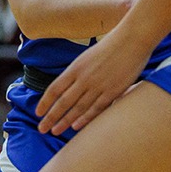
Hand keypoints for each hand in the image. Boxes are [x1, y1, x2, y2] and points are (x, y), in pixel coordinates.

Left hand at [36, 29, 151, 134]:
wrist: (132, 40)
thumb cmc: (110, 46)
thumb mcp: (87, 57)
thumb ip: (77, 72)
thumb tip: (67, 86)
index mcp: (75, 68)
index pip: (54, 88)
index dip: (45, 102)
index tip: (38, 113)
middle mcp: (84, 78)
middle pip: (63, 102)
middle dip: (51, 117)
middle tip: (42, 129)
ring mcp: (98, 85)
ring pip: (78, 108)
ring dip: (65, 121)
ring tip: (56, 131)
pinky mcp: (113, 91)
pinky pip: (96, 108)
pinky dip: (85, 118)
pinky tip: (76, 126)